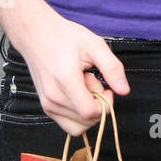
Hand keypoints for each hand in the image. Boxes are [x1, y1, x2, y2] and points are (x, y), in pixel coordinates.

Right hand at [7, 4, 129, 136]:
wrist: (35, 34)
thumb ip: (112, 68)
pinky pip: (69, 125)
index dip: (105, 104)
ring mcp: (48, 105)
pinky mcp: (46, 108)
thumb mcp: (94, 45)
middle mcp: (53, 97)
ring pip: (79, 126)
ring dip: (87, 109)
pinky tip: (77, 93)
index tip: (107, 88)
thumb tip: (124, 91)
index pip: (89, 112)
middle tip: (91, 80)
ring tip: (82, 85)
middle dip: (97, 105)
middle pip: (86, 121)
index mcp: (65, 81)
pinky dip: (79, 114)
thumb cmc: (65, 37)